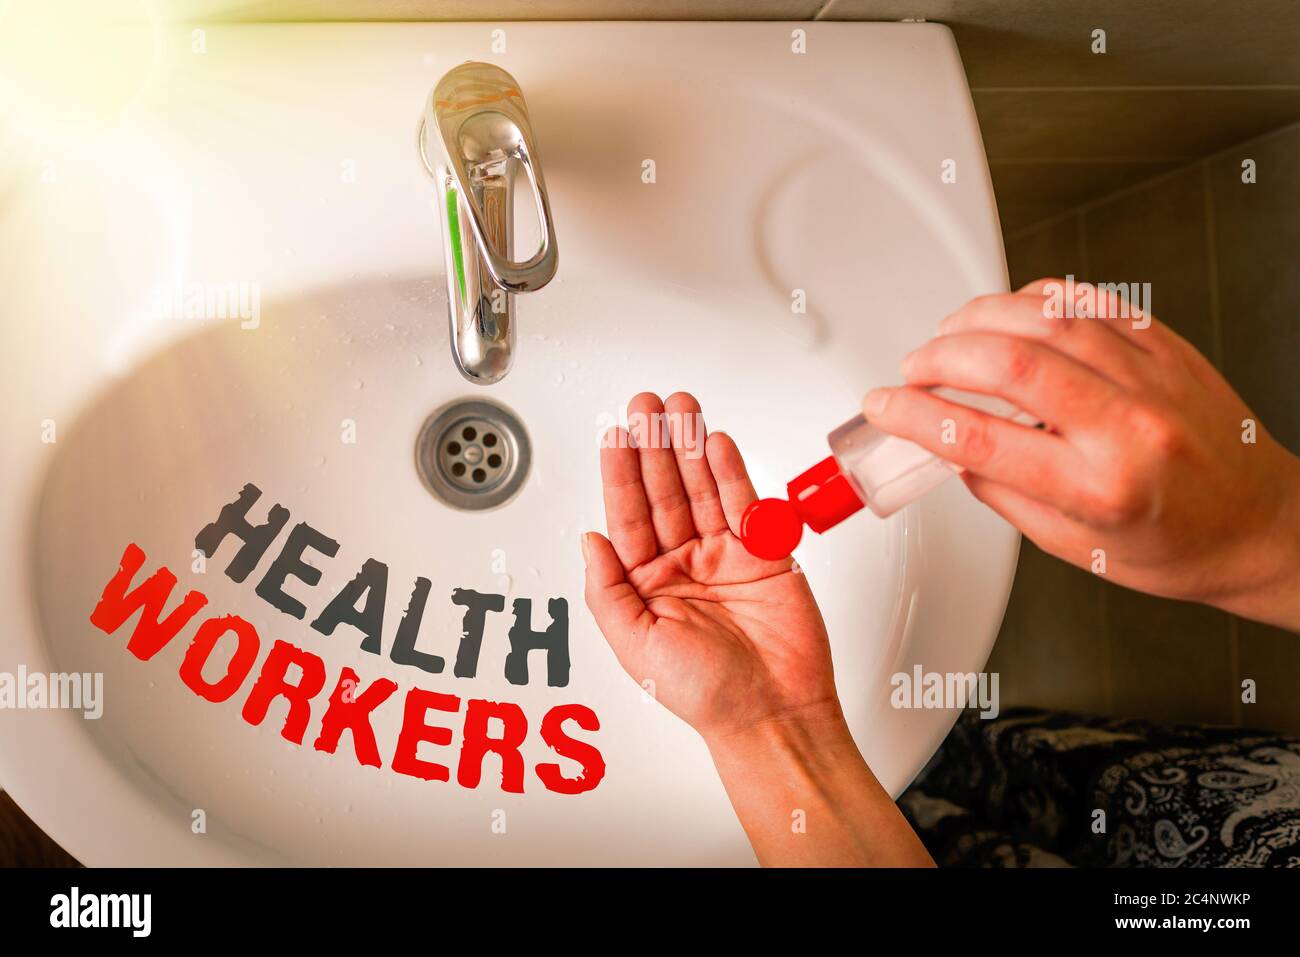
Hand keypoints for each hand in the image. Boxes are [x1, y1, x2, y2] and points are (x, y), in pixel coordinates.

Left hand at [582, 391, 836, 739]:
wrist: (772, 713)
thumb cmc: (705, 694)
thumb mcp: (634, 645)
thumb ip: (606, 590)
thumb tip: (587, 539)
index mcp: (645, 584)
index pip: (627, 516)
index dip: (620, 473)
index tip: (614, 436)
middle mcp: (682, 564)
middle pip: (664, 491)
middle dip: (655, 446)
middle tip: (647, 406)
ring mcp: (724, 555)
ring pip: (702, 488)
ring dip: (690, 446)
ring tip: (680, 409)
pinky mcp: (764, 553)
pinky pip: (743, 503)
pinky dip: (731, 471)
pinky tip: (716, 443)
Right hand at [862, 279, 1299, 630]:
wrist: (1263, 525)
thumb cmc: (1177, 545)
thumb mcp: (1074, 547)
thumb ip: (1005, 494)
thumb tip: (952, 452)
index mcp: (1099, 488)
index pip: (979, 439)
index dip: (914, 416)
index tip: (884, 407)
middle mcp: (1128, 426)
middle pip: (1007, 365)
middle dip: (939, 358)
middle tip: (913, 369)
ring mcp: (1151, 377)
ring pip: (1045, 318)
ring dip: (979, 318)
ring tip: (949, 334)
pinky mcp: (1166, 345)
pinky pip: (1089, 302)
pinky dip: (1036, 298)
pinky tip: (1009, 311)